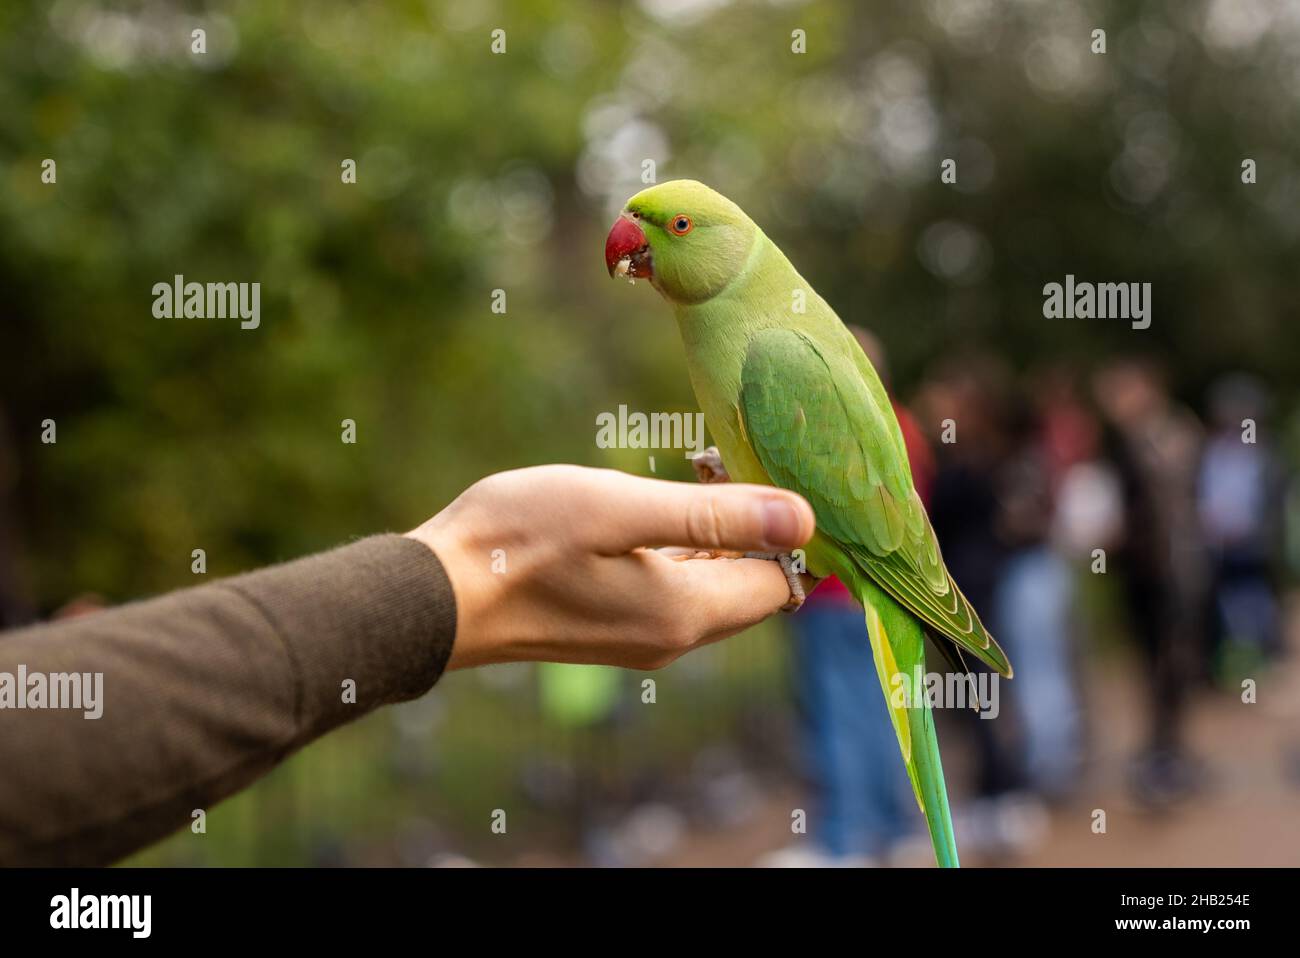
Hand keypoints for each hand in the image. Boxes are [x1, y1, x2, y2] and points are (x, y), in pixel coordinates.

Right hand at [406, 465, 814, 669]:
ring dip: (717, 535)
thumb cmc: (519, 540)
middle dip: (754, 528)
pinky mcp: (611, 626)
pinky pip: (674, 589)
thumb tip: (805, 518)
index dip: (787, 529)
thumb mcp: (619, 509)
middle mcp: (672, 638)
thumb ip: (713, 516)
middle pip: (752, 586)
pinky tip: (655, 505)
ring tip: (693, 470)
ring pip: (712, 586)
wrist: (435, 596)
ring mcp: (640, 637)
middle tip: (721, 459)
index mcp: (686, 614)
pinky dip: (682, 550)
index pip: (782, 582)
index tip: (760, 470)